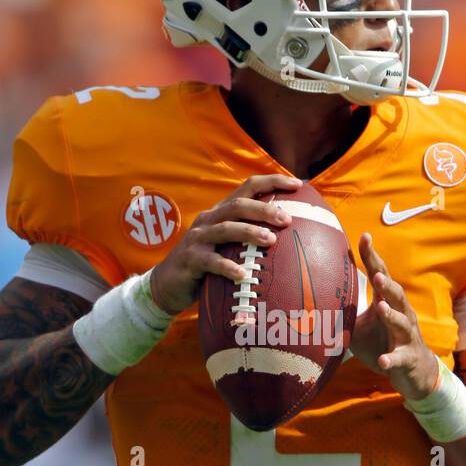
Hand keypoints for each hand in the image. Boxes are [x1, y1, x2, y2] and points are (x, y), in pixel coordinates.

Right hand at [149, 173, 302, 314]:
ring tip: (271, 240)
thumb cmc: (206, 264)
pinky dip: (228, 267)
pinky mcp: (191, 260)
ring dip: (250, 233)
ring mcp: (198, 239)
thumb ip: (248, 237)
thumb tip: (289, 237)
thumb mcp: (226, 245)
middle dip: (264, 209)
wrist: (168, 284)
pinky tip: (243, 275)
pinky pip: (211, 262)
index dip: (272, 182)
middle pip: (238, 205)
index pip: (248, 186)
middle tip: (287, 219)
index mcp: (221, 212)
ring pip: (226, 229)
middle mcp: (209, 220)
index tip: (297, 185)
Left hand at [350, 233, 441, 401]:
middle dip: (387, 284)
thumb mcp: (359, 327)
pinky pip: (400, 358)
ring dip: (391, 316)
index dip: (373, 257)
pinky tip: (383, 361)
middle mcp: (401, 314)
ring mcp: (407, 336)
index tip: (365, 236)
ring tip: (380, 308)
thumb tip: (307, 304)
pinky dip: (392, 359)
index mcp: (387, 302)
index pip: (380, 274)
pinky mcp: (408, 357)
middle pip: (396, 295)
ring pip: (402, 323)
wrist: (413, 370)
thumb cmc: (383, 342)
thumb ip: (342, 314)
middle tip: (377, 275)